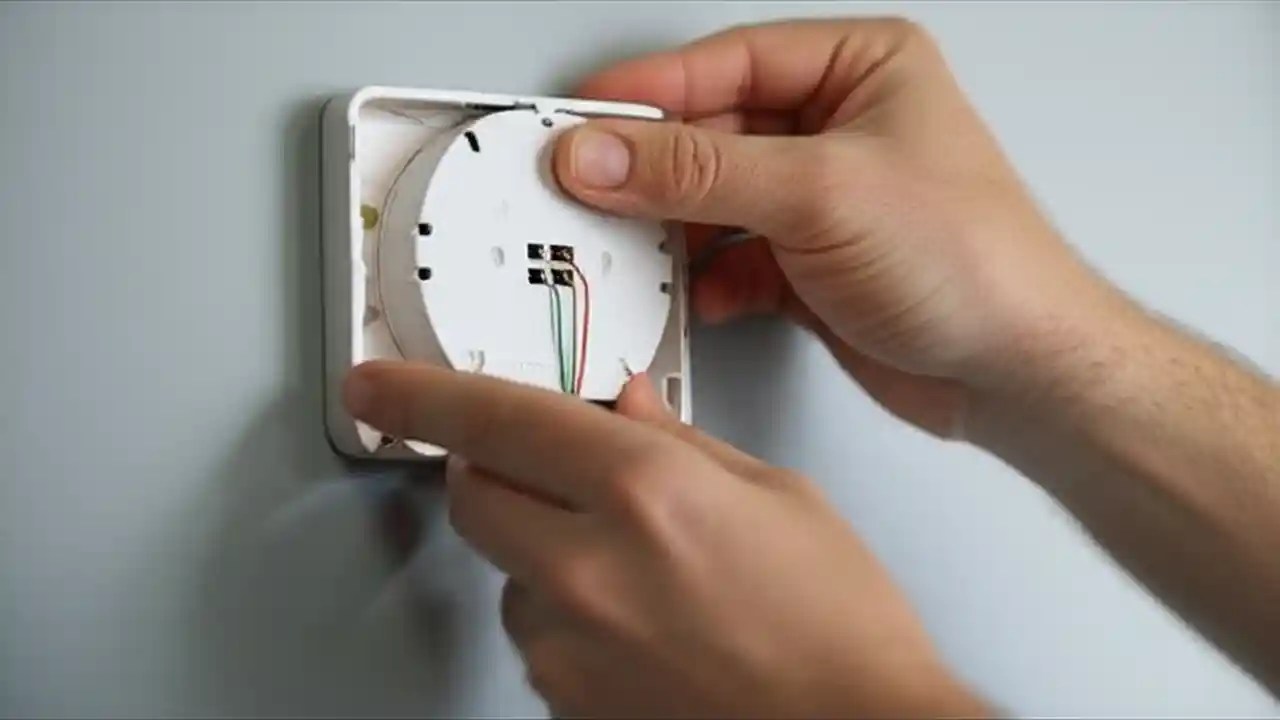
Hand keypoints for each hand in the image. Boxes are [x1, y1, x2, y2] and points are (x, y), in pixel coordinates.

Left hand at [343, 363, 985, 717]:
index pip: (495, 420)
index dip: (423, 395)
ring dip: (542, 551)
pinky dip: (568, 612)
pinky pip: (539, 634)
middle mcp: (591, 569)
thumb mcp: (776, 494)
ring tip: (640, 567)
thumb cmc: (841, 629)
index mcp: (646, 491)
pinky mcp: (570, 703)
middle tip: (548, 468)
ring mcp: (572, 648)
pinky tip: (644, 618)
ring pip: (506, 572)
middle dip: (495, 470)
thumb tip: (623, 404)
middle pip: (474, 496)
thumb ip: (678, 441)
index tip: (380, 386)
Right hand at [553, 18, 1112, 436]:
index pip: (728, 62)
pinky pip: (732, 259)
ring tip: (628, 247)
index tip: (580, 118)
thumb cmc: (975, 261)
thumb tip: (605, 154)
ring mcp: (823, 200)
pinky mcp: (811, 266)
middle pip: (713, 133)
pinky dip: (707, 281)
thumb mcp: (821, 192)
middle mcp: (840, 127)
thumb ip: (699, 171)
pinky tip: (697, 296)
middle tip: (585, 188)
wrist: (1018, 374)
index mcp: (862, 69)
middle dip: (653, 170)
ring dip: (673, 230)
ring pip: (716, 201)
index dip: (648, 92)